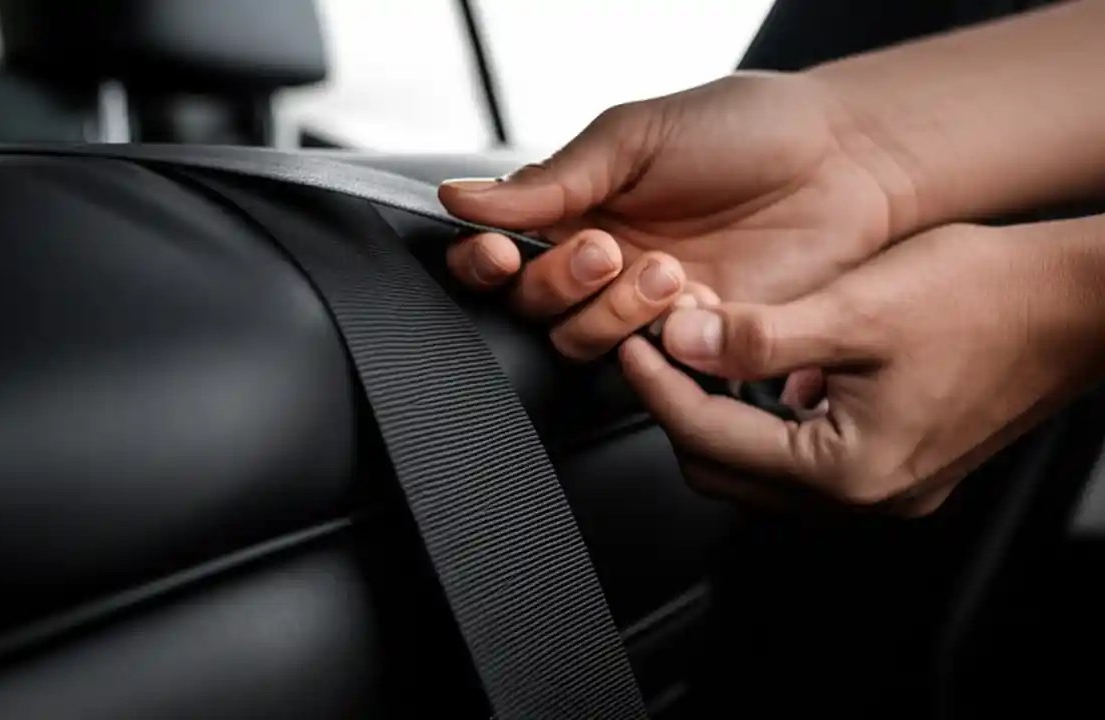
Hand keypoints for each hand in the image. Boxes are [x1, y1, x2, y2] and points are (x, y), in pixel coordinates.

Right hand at [439, 71, 916, 360]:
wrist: (845, 160)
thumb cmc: (742, 131)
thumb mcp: (633, 138)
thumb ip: (551, 180)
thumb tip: (462, 198)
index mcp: (574, 210)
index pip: (497, 255)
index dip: (484, 264)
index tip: (500, 254)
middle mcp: (602, 265)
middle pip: (533, 308)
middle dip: (559, 285)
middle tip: (607, 249)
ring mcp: (646, 308)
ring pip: (583, 343)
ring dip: (611, 314)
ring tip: (663, 270)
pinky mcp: (698, 342)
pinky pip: (654, 364)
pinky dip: (667, 338)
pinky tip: (699, 300)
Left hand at [619, 218, 1104, 515]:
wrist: (1081, 302)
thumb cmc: (988, 297)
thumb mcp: (855, 307)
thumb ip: (758, 334)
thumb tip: (681, 340)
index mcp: (846, 470)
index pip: (711, 436)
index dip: (657, 386)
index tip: (629, 343)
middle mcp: (864, 497)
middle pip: (726, 467)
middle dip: (681, 408)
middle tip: (656, 349)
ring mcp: (885, 487)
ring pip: (762, 465)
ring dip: (723, 415)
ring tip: (700, 354)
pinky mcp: (902, 465)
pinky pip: (806, 454)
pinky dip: (771, 418)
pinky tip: (767, 371)